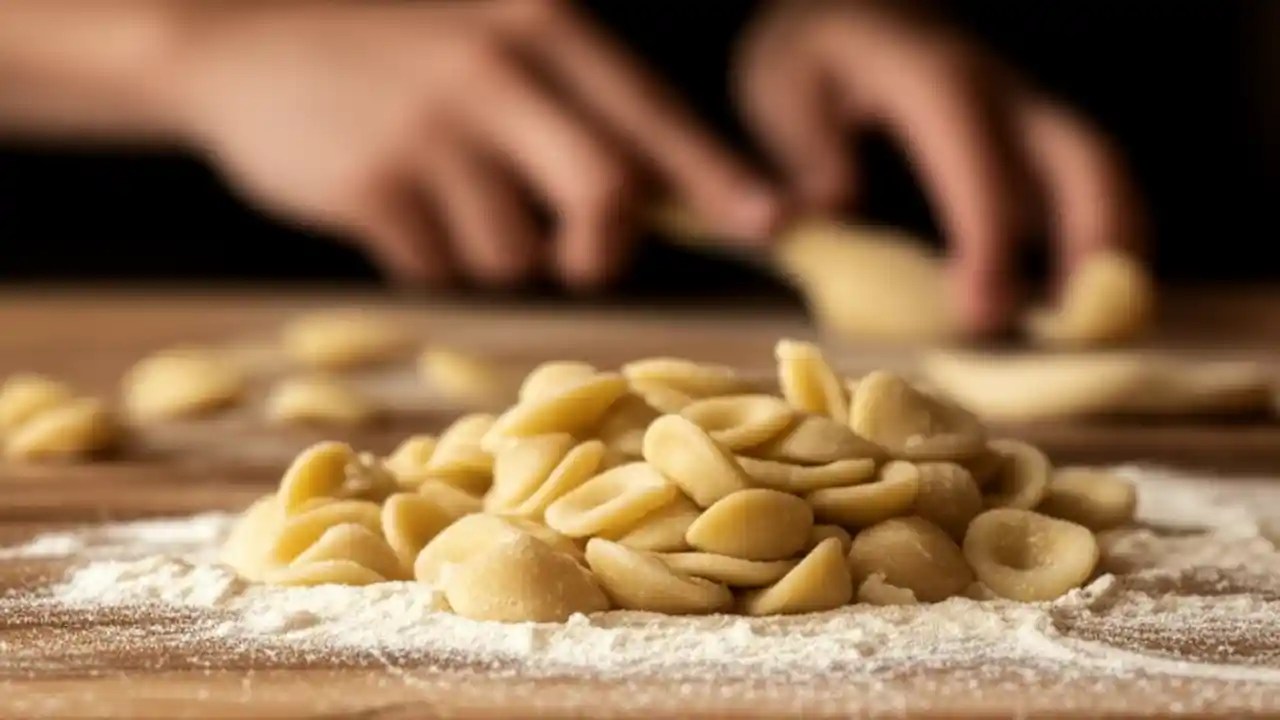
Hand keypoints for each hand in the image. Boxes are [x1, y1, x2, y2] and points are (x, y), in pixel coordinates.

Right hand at [168, 0, 780, 287]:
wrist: (238, 41)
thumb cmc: (392, 56)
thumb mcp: (488, 48)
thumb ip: (572, 115)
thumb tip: (658, 202)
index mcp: (540, 28)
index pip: (651, 115)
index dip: (719, 177)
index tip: (777, 221)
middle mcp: (496, 71)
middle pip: (607, 195)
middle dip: (605, 247)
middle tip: (582, 256)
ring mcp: (431, 130)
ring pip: (518, 254)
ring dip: (497, 253)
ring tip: (444, 197)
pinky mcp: (373, 187)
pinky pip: (441, 271)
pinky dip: (431, 260)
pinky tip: (394, 205)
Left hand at [735, 0, 1145, 332]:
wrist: (854, 12)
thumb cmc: (815, 55)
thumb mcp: (782, 86)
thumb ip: (796, 157)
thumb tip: (799, 221)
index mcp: (931, 80)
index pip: (977, 157)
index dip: (990, 236)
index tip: (984, 313)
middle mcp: (998, 91)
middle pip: (1082, 157)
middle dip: (1094, 243)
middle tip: (1074, 336)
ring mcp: (1025, 113)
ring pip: (1101, 173)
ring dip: (1113, 250)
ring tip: (1092, 334)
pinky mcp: (1030, 140)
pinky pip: (1086, 186)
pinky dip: (1099, 242)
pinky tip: (1076, 307)